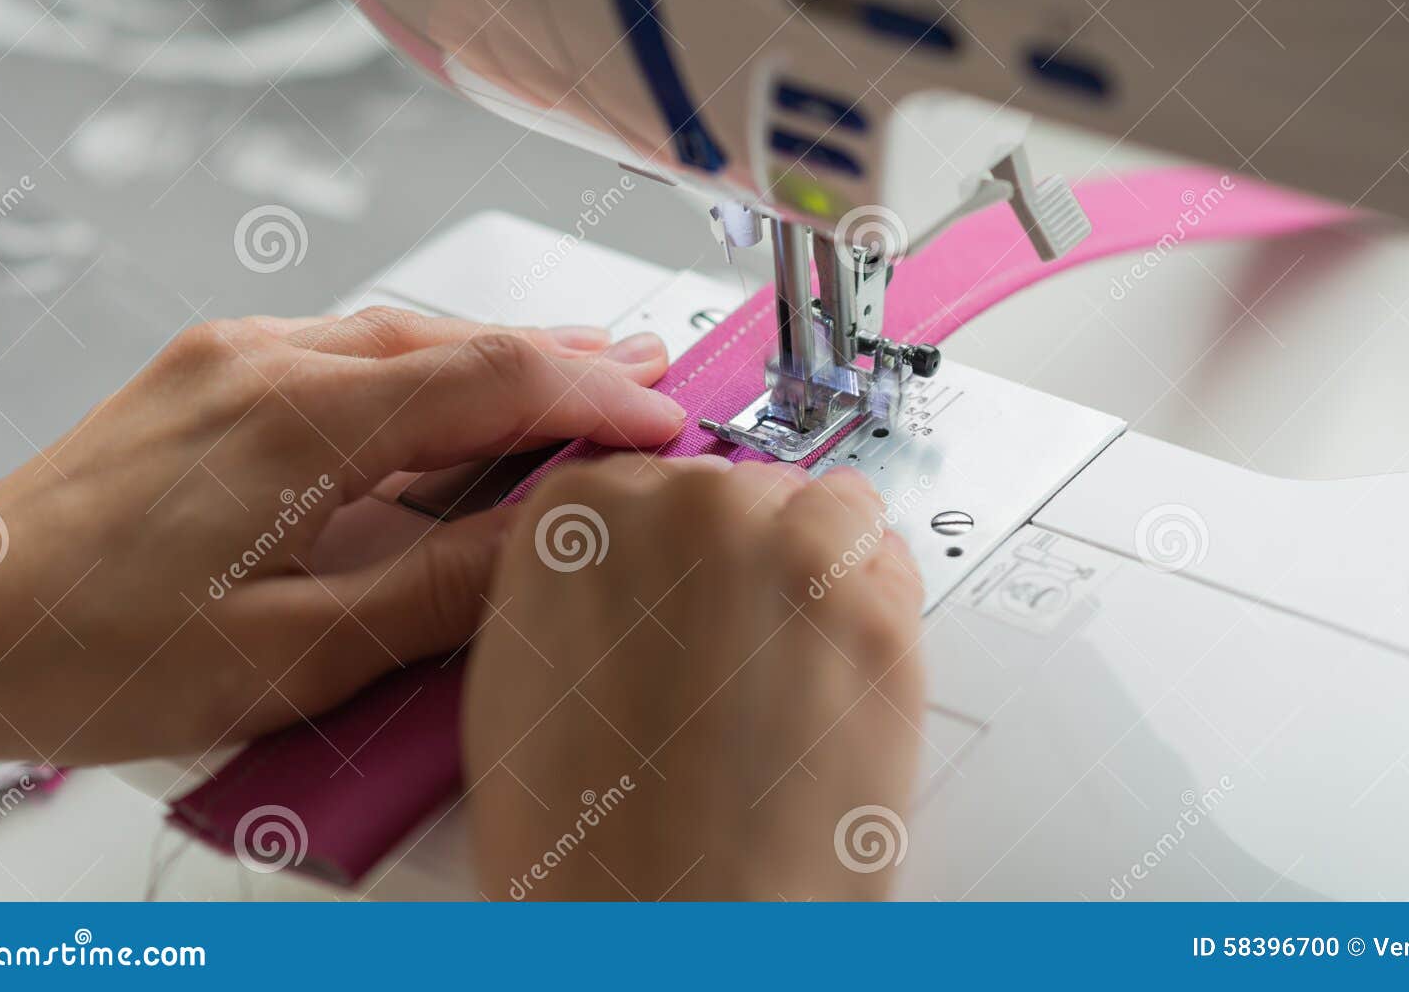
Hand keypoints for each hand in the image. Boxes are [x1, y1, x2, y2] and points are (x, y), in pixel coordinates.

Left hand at [0, 308, 683, 774]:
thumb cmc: (99, 654)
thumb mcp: (295, 652)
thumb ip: (437, 586)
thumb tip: (545, 536)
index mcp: (297, 421)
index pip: (493, 377)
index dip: (597, 396)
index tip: (668, 421)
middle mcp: (265, 362)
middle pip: (456, 339)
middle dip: (567, 359)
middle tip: (652, 373)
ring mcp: (229, 358)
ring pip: (402, 337)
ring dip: (497, 360)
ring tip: (576, 377)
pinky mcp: (205, 374)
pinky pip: (344, 350)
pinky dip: (424, 371)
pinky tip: (452, 399)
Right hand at [463, 457, 925, 900]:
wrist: (669, 930)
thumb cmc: (586, 842)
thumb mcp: (520, 680)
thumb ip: (573, 585)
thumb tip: (625, 558)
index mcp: (583, 513)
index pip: (651, 479)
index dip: (672, 549)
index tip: (682, 587)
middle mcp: (686, 508)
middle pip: (739, 490)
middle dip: (739, 559)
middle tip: (732, 652)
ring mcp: (788, 551)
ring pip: (823, 506)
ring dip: (812, 566)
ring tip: (787, 663)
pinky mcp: (876, 609)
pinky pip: (889, 560)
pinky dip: (872, 601)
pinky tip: (834, 670)